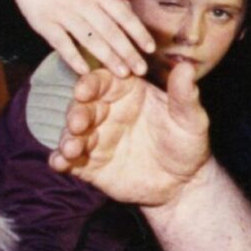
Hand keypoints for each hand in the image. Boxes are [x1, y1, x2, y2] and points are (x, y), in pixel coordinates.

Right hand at [0, 0, 152, 74]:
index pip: (123, 14)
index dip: (138, 32)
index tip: (150, 48)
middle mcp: (83, 3)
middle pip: (110, 30)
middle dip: (128, 52)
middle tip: (141, 69)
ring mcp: (63, 14)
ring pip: (90, 39)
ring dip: (107, 57)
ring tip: (122, 74)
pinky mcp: (44, 23)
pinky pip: (61, 43)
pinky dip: (73, 57)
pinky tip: (85, 70)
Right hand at [49, 66, 210, 206]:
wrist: (182, 183)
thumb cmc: (187, 143)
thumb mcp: (190, 119)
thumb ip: (184, 94)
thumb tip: (187, 67)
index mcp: (128, 92)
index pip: (104, 80)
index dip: (91, 83)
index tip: (84, 89)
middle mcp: (107, 111)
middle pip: (83, 106)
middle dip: (76, 113)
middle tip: (77, 123)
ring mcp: (96, 138)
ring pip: (72, 133)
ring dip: (67, 138)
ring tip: (70, 148)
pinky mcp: (89, 164)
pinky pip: (69, 160)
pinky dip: (60, 160)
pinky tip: (59, 163)